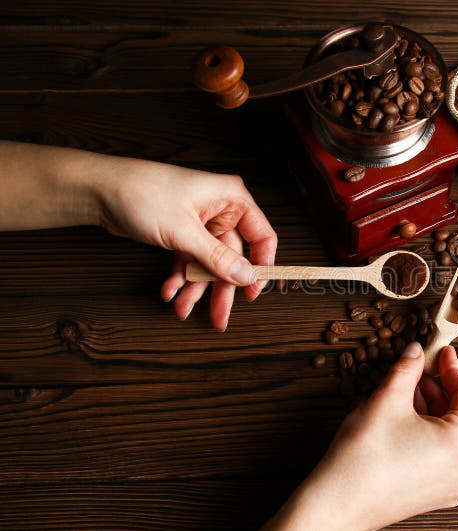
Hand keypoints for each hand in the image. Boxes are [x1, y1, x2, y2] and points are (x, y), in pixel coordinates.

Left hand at [97, 158, 276, 329]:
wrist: (98, 189)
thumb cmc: (142, 193)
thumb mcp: (184, 231)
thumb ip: (218, 258)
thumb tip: (246, 276)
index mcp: (231, 198)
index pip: (261, 236)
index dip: (260, 266)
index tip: (252, 292)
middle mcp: (220, 210)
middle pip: (232, 257)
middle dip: (221, 288)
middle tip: (219, 316)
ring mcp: (200, 222)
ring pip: (209, 263)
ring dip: (196, 288)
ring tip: (183, 308)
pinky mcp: (181, 232)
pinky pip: (189, 261)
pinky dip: (180, 278)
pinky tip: (169, 292)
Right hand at [265, 343, 457, 530]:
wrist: (339, 505)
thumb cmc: (363, 459)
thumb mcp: (386, 401)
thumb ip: (407, 370)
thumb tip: (414, 352)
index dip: (453, 368)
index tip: (440, 353)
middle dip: (446, 388)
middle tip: (423, 370)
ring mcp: (456, 484)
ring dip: (439, 408)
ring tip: (411, 391)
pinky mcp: (441, 493)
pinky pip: (449, 454)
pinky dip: (436, 431)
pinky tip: (411, 417)